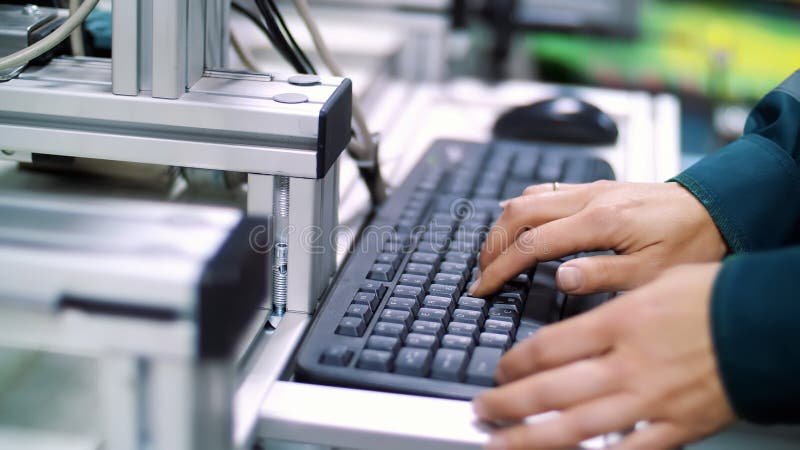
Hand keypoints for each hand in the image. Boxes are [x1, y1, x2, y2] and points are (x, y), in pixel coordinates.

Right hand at [471, 181, 727, 297]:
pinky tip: (516, 218)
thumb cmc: (691, 245)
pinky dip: (523, 205)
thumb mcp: (653, 273)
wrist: (719, 208)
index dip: (500, 268)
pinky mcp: (596, 187)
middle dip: (492, 246)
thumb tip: (558, 277)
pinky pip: (547, 189)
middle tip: (481, 274)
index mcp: (599, 223)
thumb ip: (603, 275)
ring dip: (503, 225)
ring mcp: (590, 189)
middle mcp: (588, 199)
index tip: (482, 288)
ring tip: (492, 253)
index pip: (531, 245)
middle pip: (518, 215)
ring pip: (527, 198)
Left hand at [472, 263, 735, 449]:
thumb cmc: (710, 298)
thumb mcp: (648, 288)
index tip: (500, 370)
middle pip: (550, 389)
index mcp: (617, 324)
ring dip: (530, 436)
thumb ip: (605, 312)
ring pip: (575, 425)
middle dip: (507, 403)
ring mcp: (649, 399)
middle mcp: (626, 364)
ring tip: (500, 443)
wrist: (763, 323)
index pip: (547, 347)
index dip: (514, 362)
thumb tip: (568, 332)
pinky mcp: (675, 426)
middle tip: (482, 409)